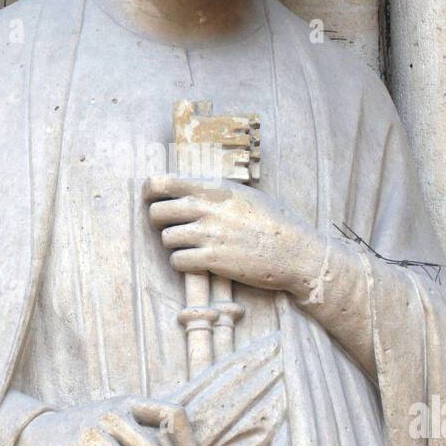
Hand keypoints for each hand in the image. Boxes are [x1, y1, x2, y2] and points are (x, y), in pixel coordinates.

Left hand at [144, 174, 325, 298]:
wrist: (295, 251)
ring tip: (191, 246)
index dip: (149, 190)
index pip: (164, 181)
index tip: (150, 197)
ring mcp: (209, 235)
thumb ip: (215, 190)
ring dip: (174, 244)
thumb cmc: (273, 220)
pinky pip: (177, 261)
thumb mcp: (245, 194)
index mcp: (215, 188)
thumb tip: (187, 188)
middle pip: (157, 212)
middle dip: (159, 221)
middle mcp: (208, 208)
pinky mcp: (212, 260)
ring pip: (166, 238)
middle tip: (171, 226)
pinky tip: (197, 261)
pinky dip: (182, 263)